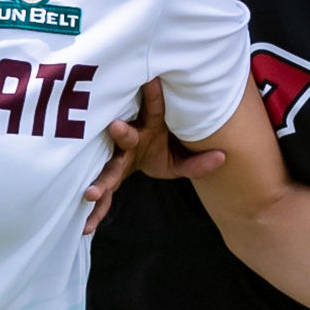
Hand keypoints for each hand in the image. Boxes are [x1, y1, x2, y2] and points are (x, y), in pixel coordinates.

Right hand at [83, 78, 224, 233]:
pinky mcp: (110, 177)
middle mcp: (128, 141)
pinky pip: (105, 196)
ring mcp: (115, 159)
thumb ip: (198, 161)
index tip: (153, 81)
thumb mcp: (179, 158)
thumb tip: (223, 156)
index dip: (153, 96)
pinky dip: (97, 212)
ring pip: (107, 168)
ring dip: (100, 179)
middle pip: (125, 137)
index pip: (153, 109)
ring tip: (90, 194)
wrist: (135, 158)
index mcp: (147, 127)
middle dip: (122, 133)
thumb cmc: (158, 150)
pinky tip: (86, 228)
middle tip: (116, 126)